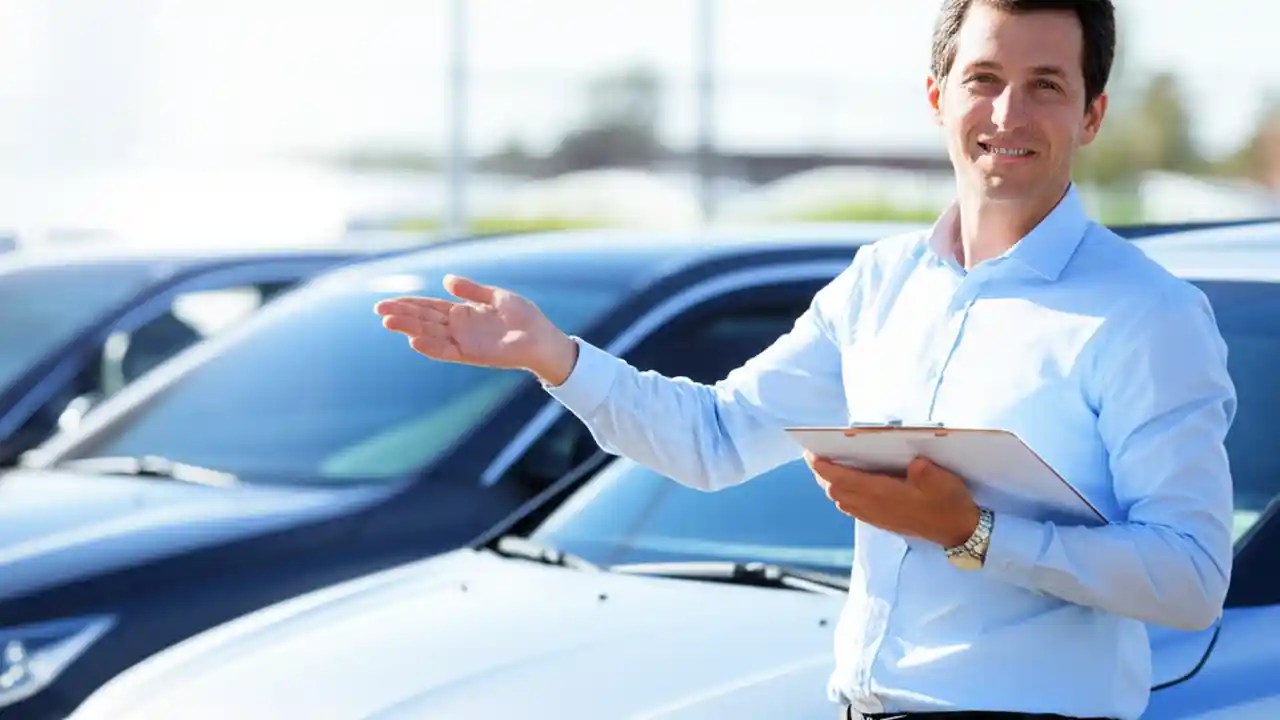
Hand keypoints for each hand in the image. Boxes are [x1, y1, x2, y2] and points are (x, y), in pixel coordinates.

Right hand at [373, 274, 578, 384]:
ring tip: (389, 323)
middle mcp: (459, 328)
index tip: (387, 302)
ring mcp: (464, 342)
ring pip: (430, 334)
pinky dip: (431, 347)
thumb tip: (445, 280)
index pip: (429, 307)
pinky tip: (414, 340)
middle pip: (424, 320)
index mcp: (463, 312)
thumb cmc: (525, 317)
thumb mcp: (497, 296)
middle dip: (402, 315)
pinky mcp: (472, 355)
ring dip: (410, 329)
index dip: (409, 304)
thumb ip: (471, 290)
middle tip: (379, 311)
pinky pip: (447, 351)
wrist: (543, 338)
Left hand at [805, 452, 980, 546]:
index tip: (810, 453)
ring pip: (840, 500)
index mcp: (883, 494)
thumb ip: (925, 470)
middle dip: (821, 473)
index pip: (842, 479)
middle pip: (834, 490)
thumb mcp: (942, 480)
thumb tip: (913, 462)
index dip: (823, 467)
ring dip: (831, 484)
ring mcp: (875, 516)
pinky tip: (847, 485)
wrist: (958, 531)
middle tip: (814, 455)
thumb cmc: (949, 503)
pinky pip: (851, 507)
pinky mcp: (881, 521)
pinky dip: (842, 494)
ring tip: (827, 467)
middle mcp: (873, 506)